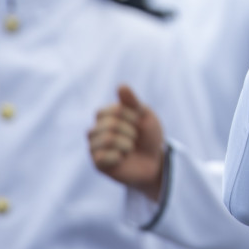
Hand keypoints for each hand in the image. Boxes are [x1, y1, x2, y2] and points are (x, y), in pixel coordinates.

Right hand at [88, 85, 165, 201]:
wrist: (154, 161)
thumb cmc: (148, 136)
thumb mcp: (145, 116)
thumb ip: (132, 102)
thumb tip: (121, 86)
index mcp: (105, 114)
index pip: (115, 110)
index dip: (132, 117)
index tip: (139, 122)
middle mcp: (95, 129)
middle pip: (111, 124)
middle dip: (131, 131)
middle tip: (135, 138)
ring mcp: (94, 146)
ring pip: (107, 139)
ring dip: (127, 144)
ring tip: (130, 148)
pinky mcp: (97, 162)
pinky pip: (103, 156)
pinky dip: (119, 157)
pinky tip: (122, 159)